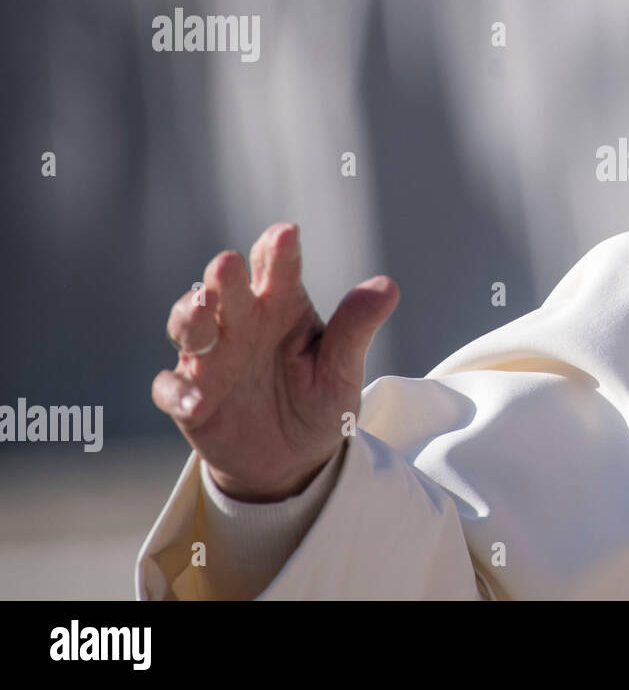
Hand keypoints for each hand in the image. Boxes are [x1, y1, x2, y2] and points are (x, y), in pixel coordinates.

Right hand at [153, 223, 399, 501]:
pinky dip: (178, 391)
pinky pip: (172, 388)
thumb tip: (388, 286)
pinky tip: (194, 401)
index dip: (278, 251)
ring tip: (202, 309)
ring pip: (189, 327)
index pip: (278, 270)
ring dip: (190, 316)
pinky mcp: (189, 397)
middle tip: (228, 263)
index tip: (285, 234)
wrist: (292, 460)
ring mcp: (211, 358)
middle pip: (226, 291)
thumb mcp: (343, 369)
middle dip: (225, 277)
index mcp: (282, 307)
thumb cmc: (318, 400)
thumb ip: (356, 328)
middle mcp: (242, 324)